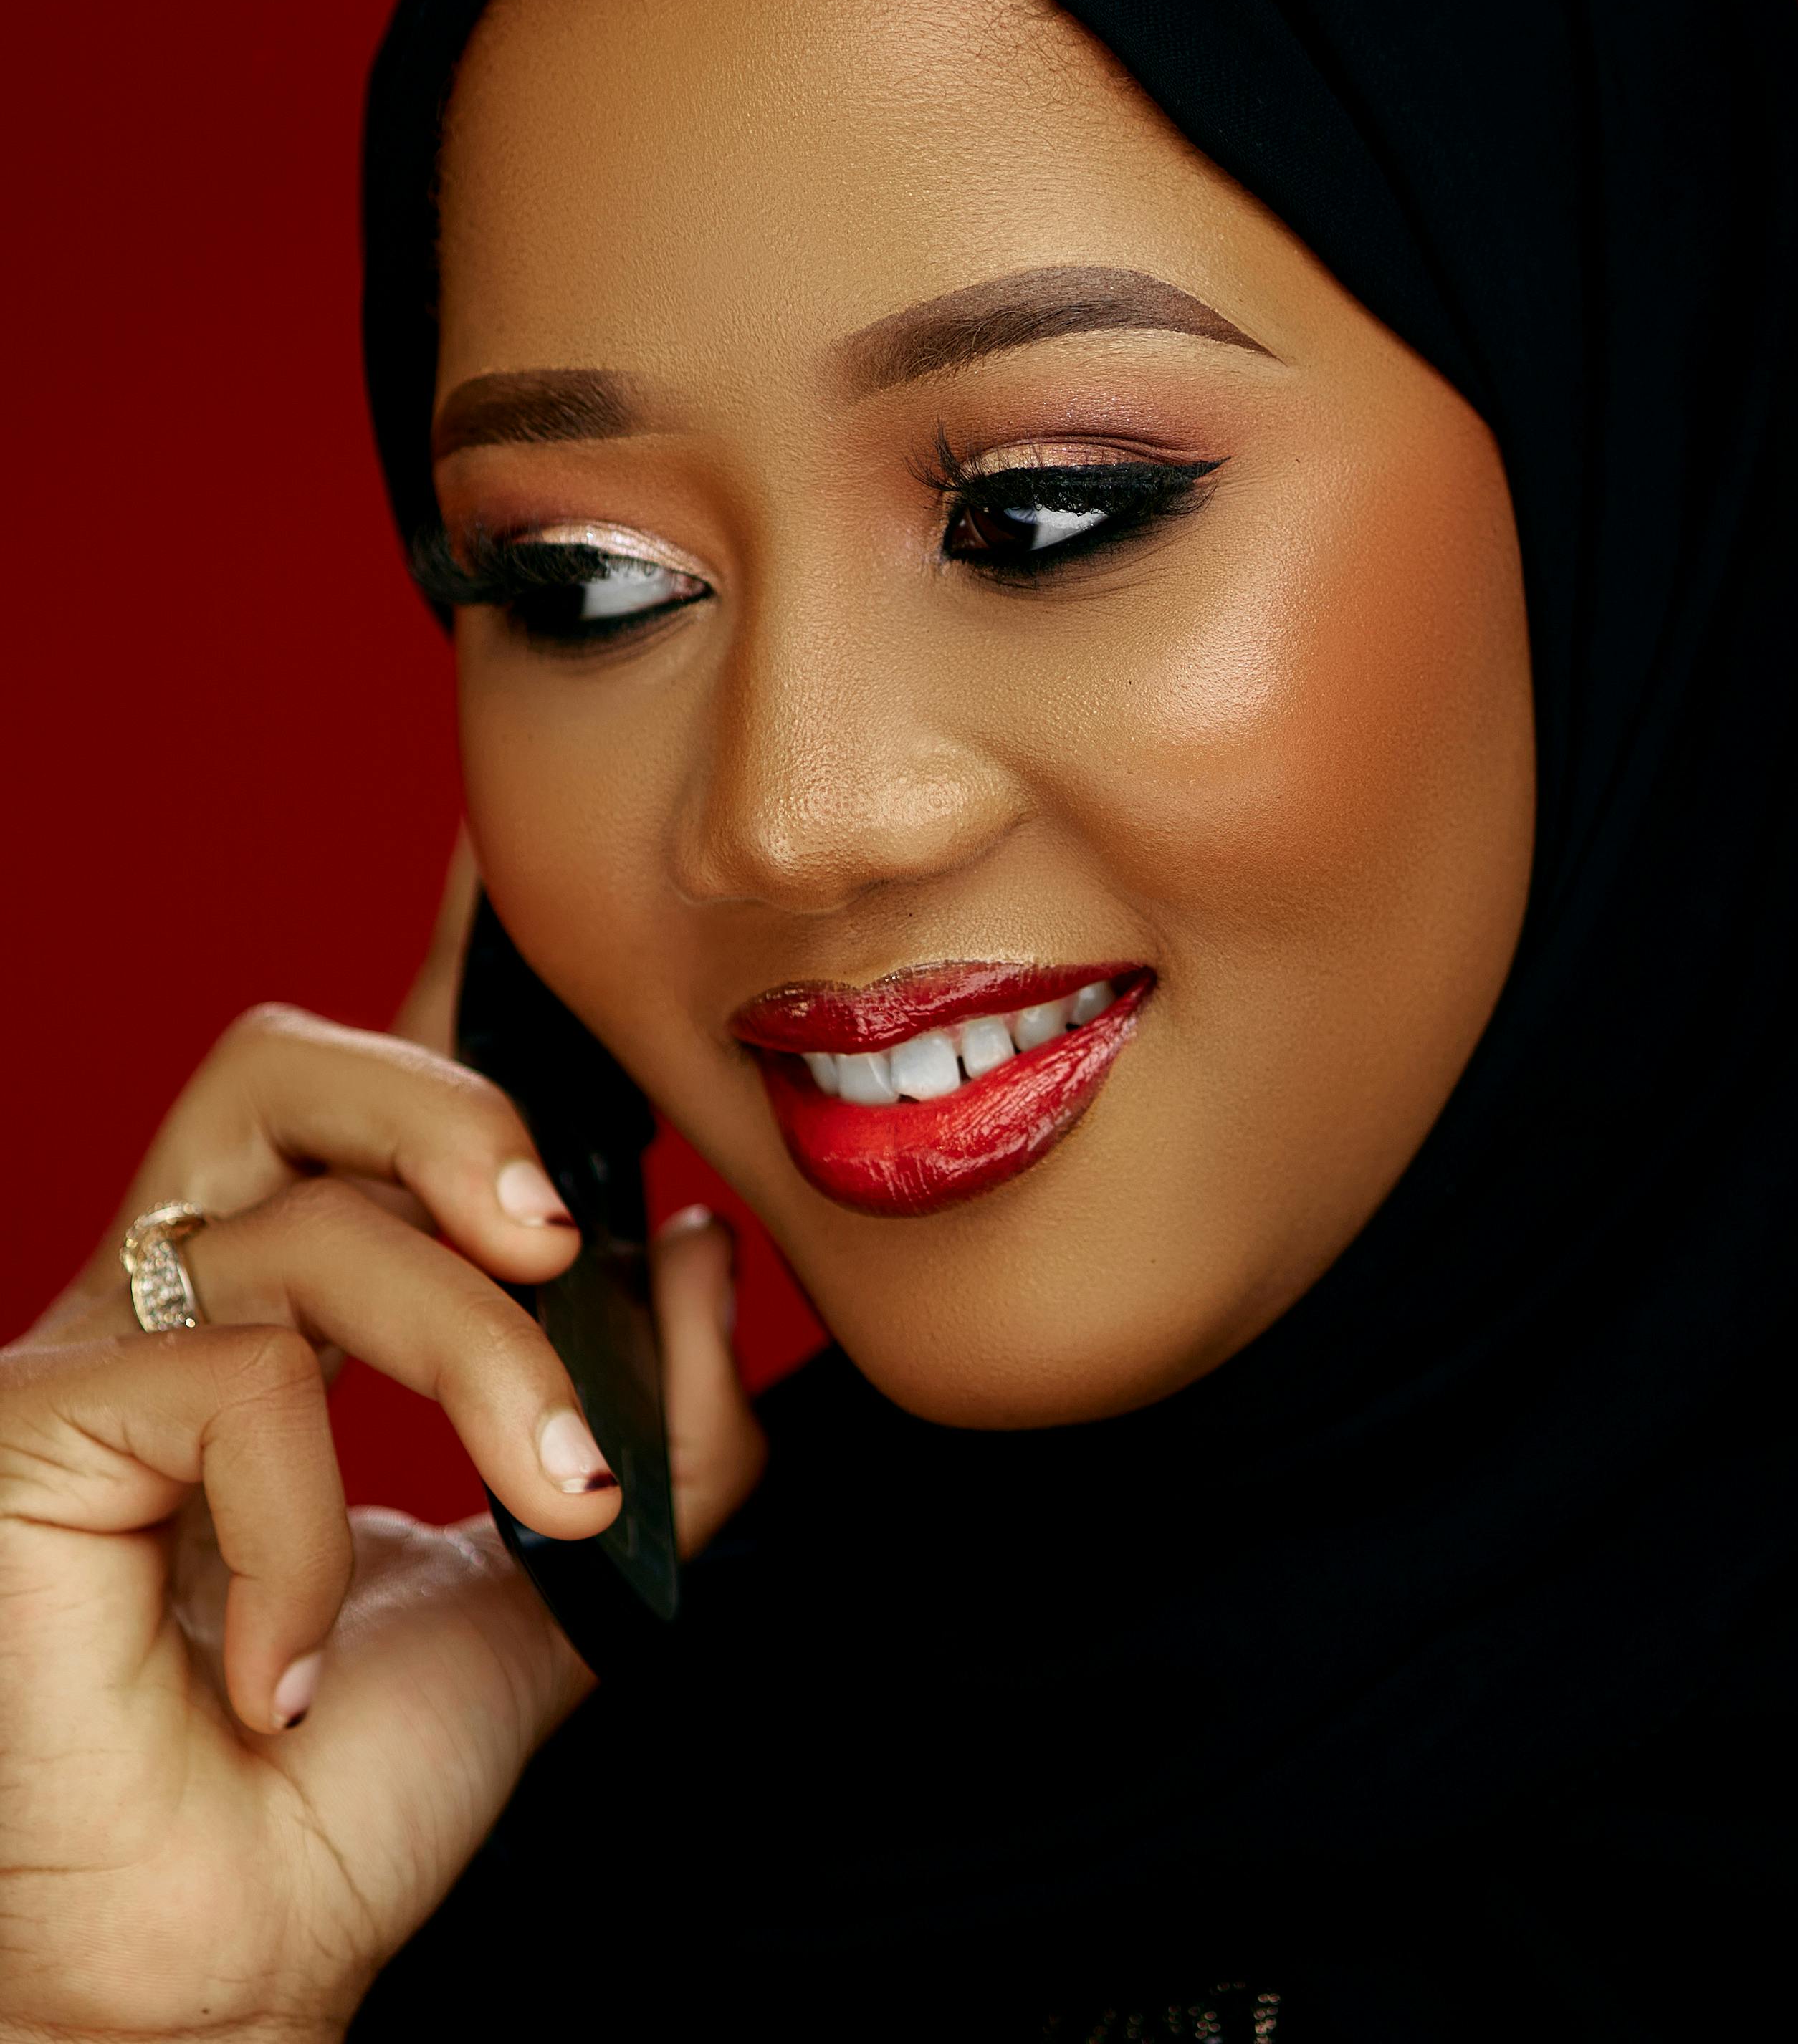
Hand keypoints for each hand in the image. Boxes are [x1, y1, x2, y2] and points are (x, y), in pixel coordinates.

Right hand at [0, 841, 766, 2040]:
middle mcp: (177, 1307)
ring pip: (294, 1214)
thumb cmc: (347, 1797)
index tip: (519, 874)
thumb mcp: (557, 1582)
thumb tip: (720, 1261)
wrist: (218, 1982)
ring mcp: (91, 1365)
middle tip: (565, 1233)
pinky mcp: (32, 1440)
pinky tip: (303, 1660)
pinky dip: (318, 1522)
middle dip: (452, 1106)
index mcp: (288, 1316)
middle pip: (286, 1065)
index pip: (366, 1099)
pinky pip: (229, 1384)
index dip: (439, 973)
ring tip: (551, 1482)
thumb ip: (656, 1425)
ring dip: (469, 1346)